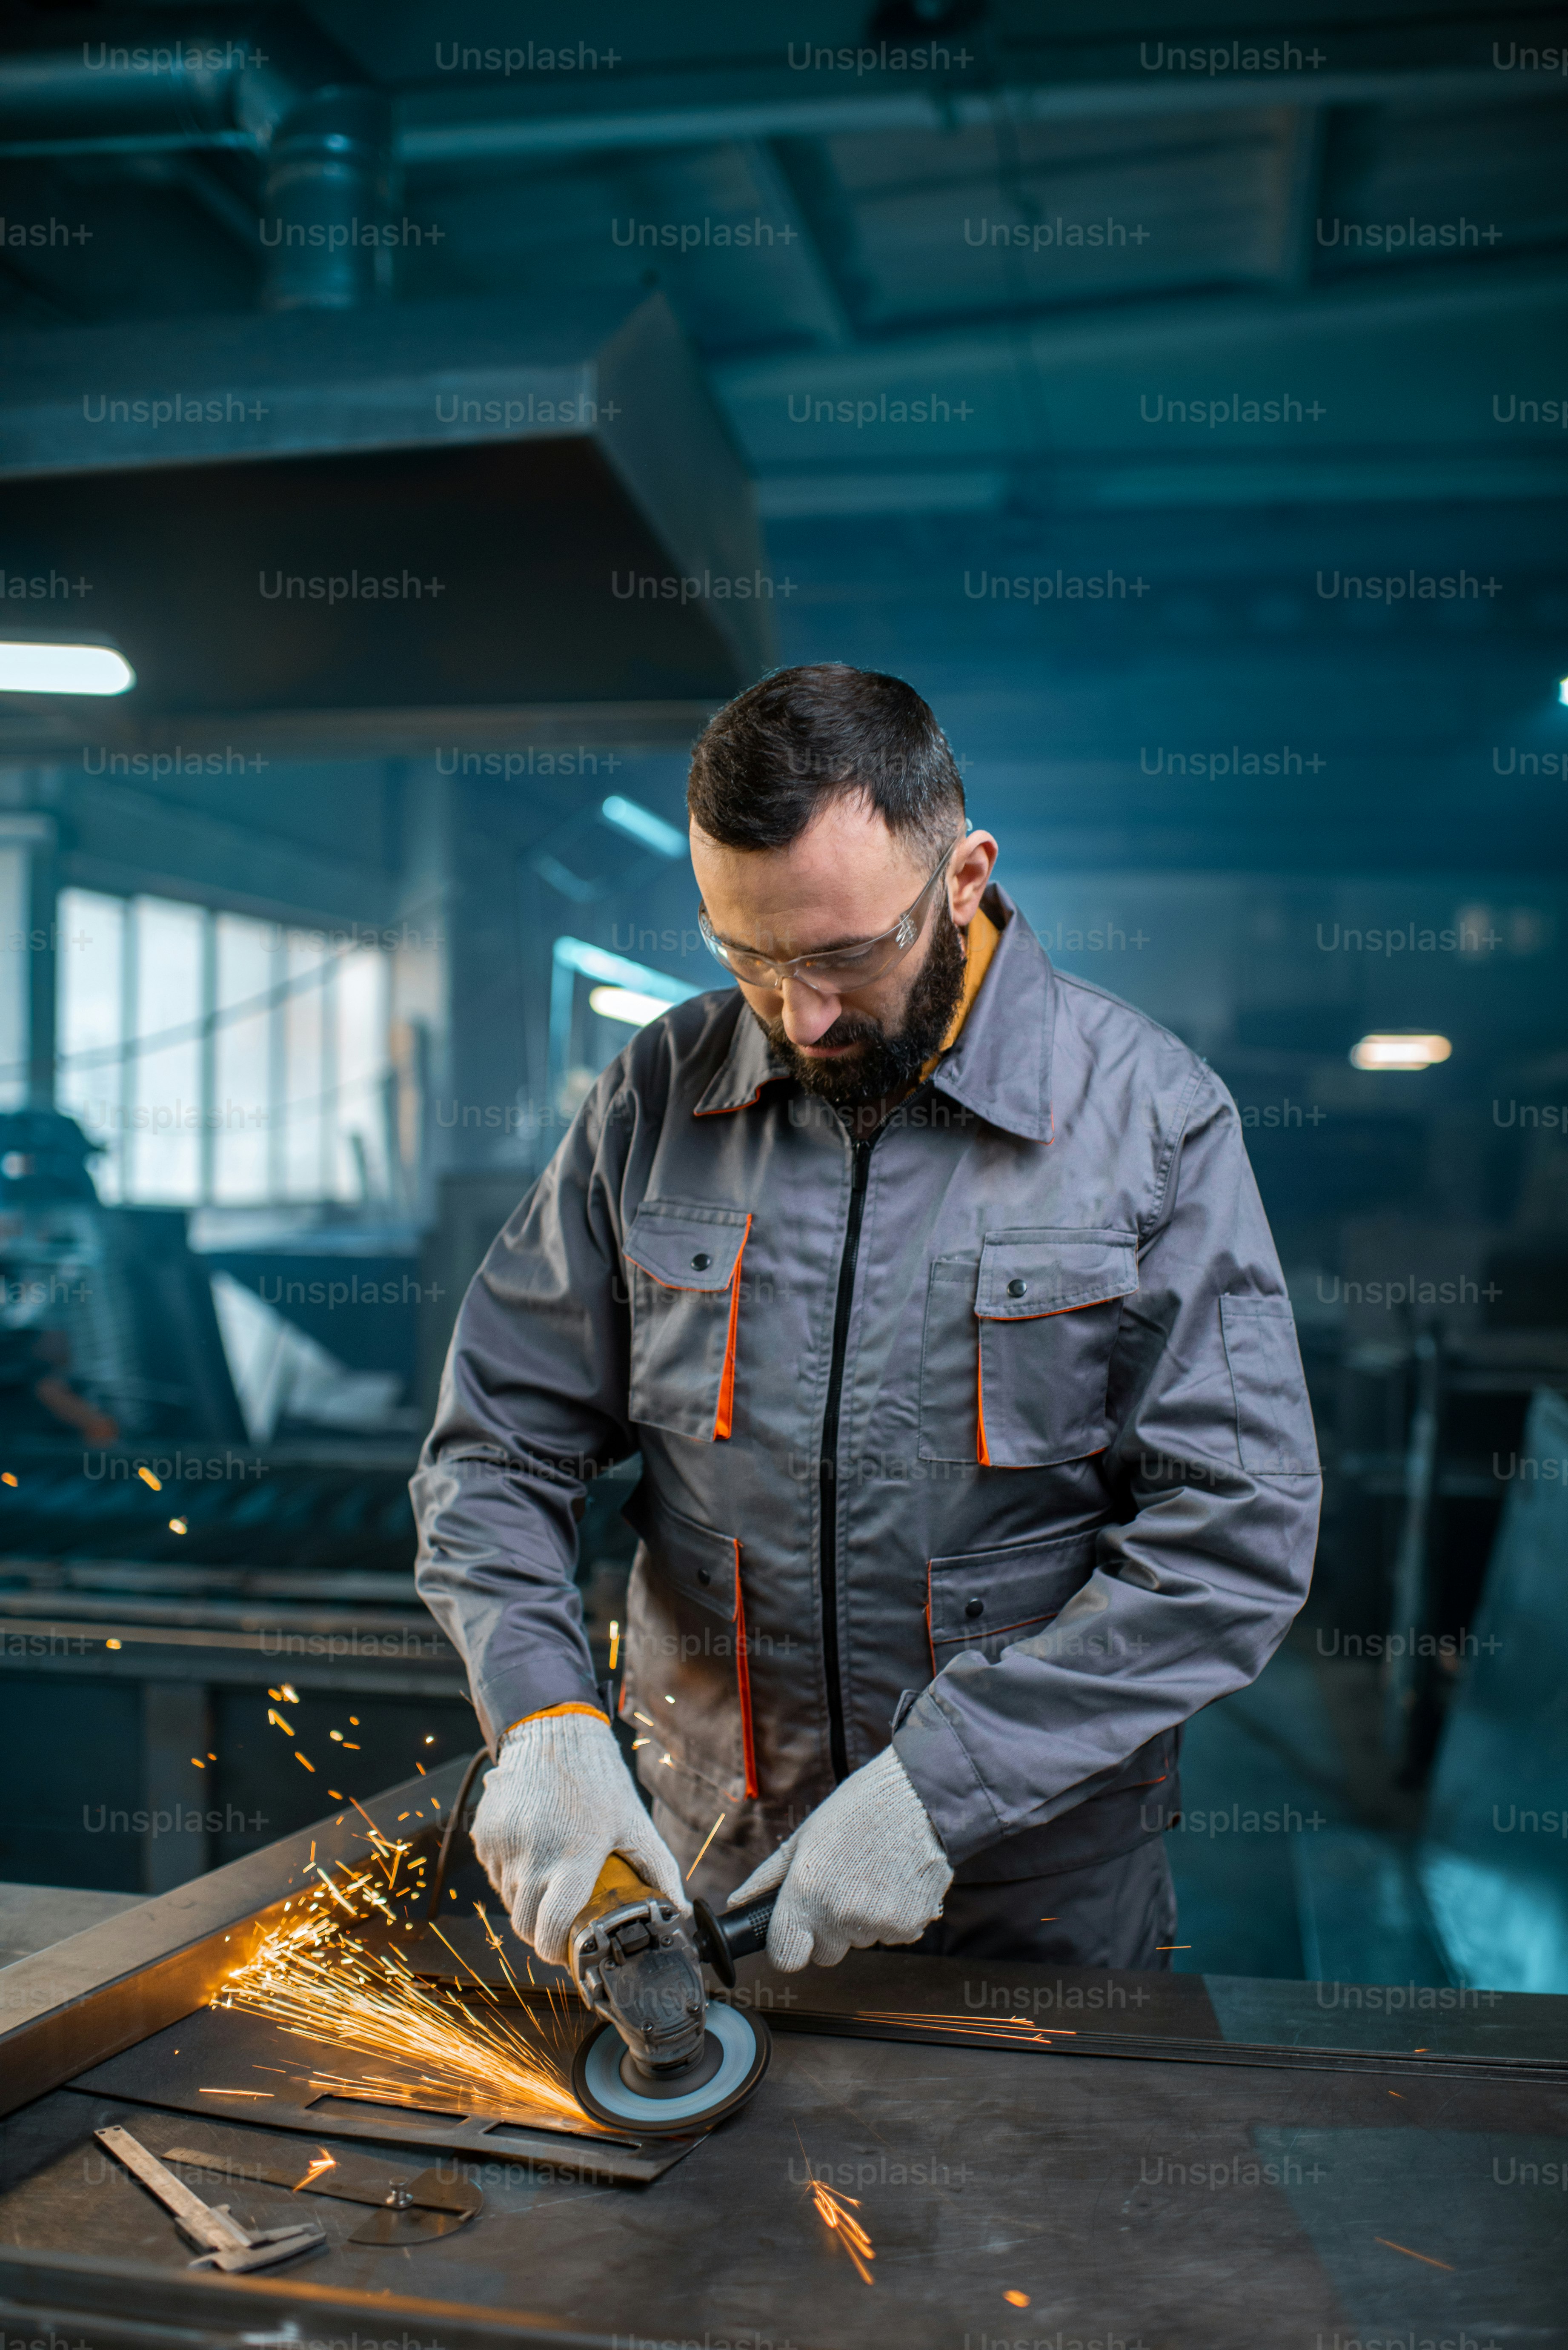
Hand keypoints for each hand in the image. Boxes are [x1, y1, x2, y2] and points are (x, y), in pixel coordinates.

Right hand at [471, 1710, 687, 1965]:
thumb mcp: (634, 1823)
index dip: (556, 1950)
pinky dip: (509, 1877)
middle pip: (525, 1924)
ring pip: (509, 1901)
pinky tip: (531, 1856)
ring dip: (526, 1904)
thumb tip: (679, 1911)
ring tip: (549, 1883)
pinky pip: (493, 1874)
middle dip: (541, 1934)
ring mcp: (505, 1844)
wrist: (554, 1734)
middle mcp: (534, 1853)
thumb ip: (659, 1870)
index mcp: (576, 1855)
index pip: (553, 1926)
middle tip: (559, 1925)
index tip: (567, 1952)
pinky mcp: (485, 1834)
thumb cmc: (599, 1781)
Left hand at [727, 1746, 951, 1970]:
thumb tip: (737, 1903)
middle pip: (823, 1954)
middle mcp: (839, 1916)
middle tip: (840, 1888)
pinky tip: (893, 1883)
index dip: (789, 1943)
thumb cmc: (859, 1810)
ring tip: (870, 1877)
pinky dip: (890, 1917)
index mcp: (806, 1893)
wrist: (919, 1798)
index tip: (795, 1929)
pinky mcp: (909, 1928)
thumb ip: (767, 1878)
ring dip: (859, 1921)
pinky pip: (888, 1937)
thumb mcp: (804, 1836)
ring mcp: (876, 1925)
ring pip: (856, 1943)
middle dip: (826, 1930)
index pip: (785, 1957)